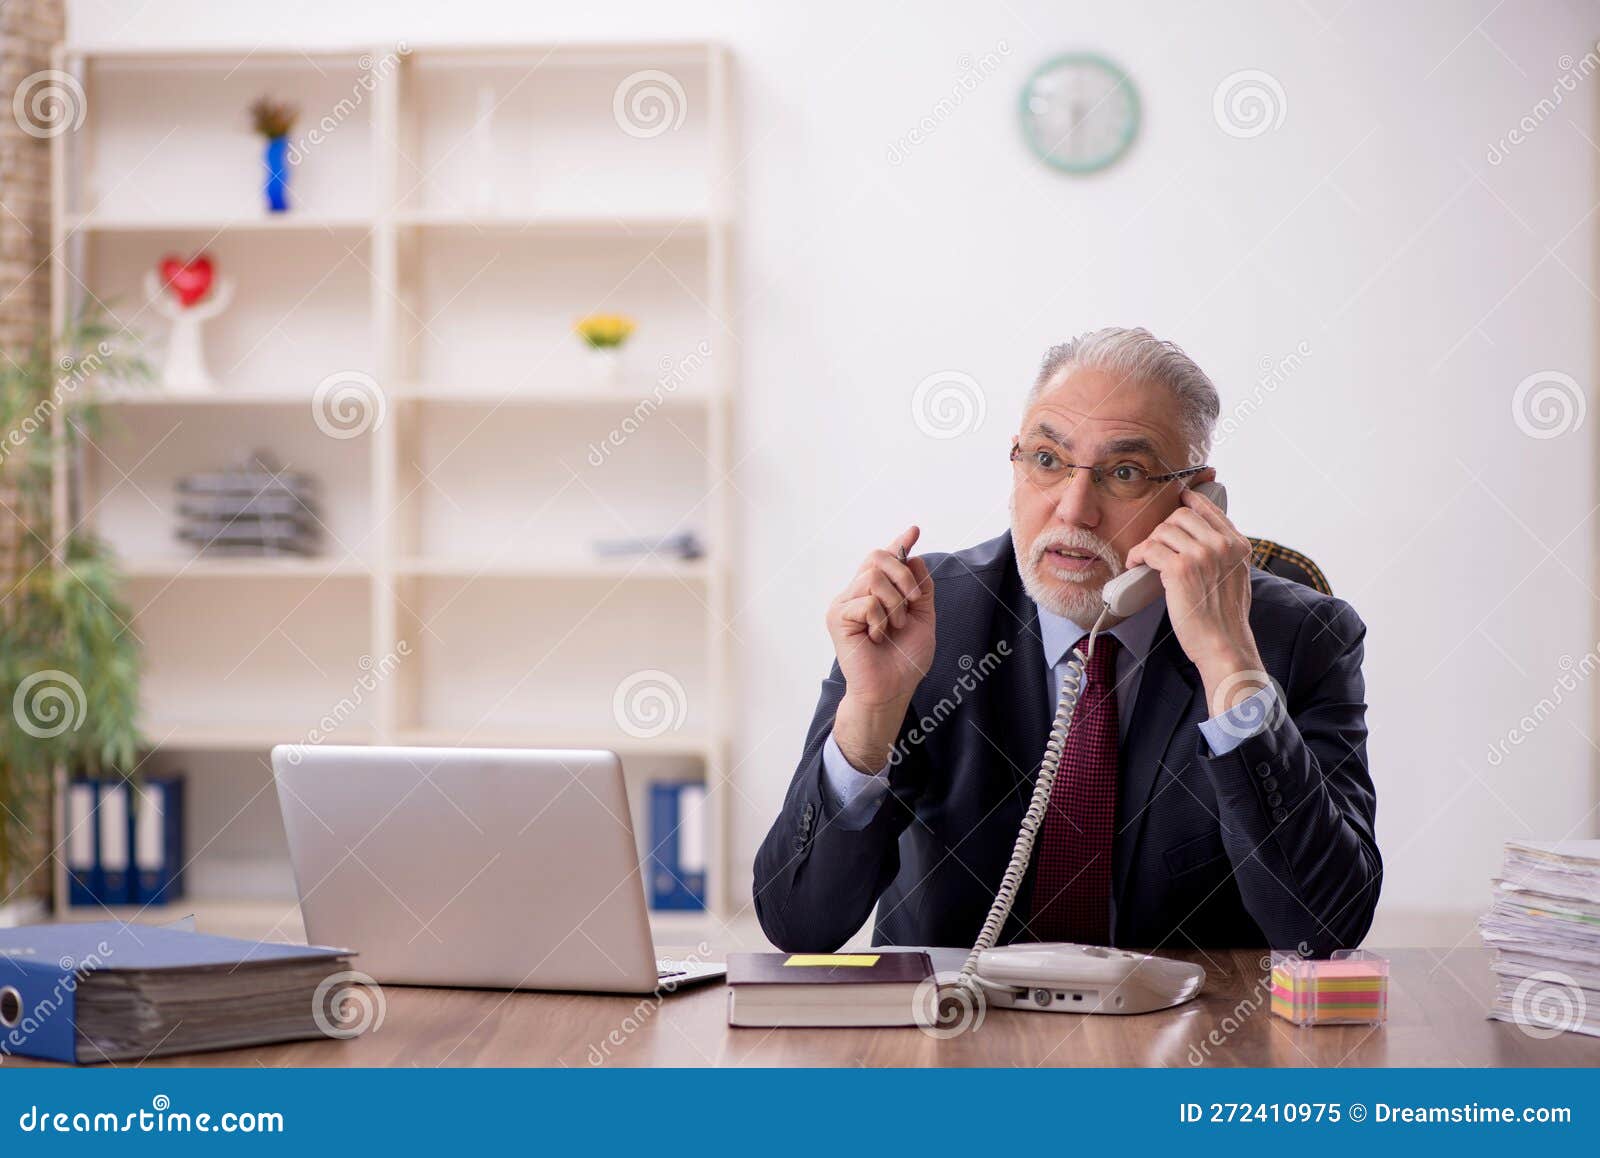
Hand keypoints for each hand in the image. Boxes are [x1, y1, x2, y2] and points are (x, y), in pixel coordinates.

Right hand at [826, 526, 935, 770]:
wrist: (892, 689)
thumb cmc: (905, 659)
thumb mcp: (922, 618)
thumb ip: (920, 589)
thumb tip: (914, 558)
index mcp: (878, 593)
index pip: (886, 559)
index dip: (900, 543)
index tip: (914, 531)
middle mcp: (857, 593)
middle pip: (877, 557)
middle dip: (902, 575)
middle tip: (911, 601)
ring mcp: (844, 604)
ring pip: (873, 578)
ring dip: (894, 603)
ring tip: (893, 627)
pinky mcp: (837, 617)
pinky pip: (867, 602)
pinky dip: (881, 620)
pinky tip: (876, 637)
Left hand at [1124, 484, 1265, 715]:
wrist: (1224, 645)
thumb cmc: (1225, 618)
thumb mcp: (1236, 577)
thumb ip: (1224, 554)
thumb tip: (1204, 538)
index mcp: (1238, 545)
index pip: (1210, 508)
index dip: (1190, 499)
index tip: (1178, 496)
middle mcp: (1223, 545)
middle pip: (1182, 515)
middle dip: (1163, 529)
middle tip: (1156, 546)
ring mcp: (1202, 555)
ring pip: (1164, 529)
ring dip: (1149, 543)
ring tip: (1144, 559)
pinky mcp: (1180, 569)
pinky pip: (1150, 548)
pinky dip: (1137, 555)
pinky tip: (1135, 564)